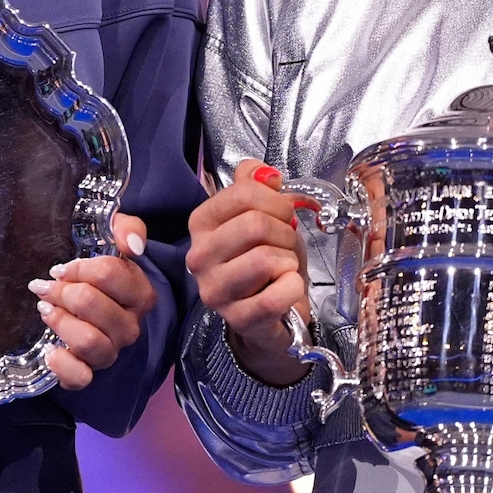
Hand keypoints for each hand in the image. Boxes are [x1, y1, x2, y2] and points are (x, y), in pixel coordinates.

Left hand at [31, 213, 158, 390]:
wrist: (89, 308)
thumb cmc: (100, 274)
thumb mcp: (115, 240)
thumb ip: (127, 228)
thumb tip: (130, 245)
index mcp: (140, 295)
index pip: (108, 274)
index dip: (78, 268)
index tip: (62, 269)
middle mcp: (130, 327)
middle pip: (90, 303)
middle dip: (61, 291)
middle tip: (47, 287)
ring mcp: (111, 352)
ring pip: (87, 340)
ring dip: (59, 321)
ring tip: (46, 309)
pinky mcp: (90, 373)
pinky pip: (79, 377)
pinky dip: (61, 364)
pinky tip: (50, 350)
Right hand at [182, 161, 309, 387]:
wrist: (273, 314)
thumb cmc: (267, 261)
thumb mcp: (264, 215)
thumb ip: (258, 185)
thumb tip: (265, 174)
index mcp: (201, 223)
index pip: (243, 193)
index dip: (276, 201)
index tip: (283, 214)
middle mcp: (199, 257)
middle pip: (255, 224)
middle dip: (285, 232)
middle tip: (287, 243)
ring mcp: (215, 291)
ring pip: (266, 259)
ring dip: (288, 261)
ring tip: (284, 267)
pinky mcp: (237, 319)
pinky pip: (277, 295)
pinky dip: (294, 288)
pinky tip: (287, 288)